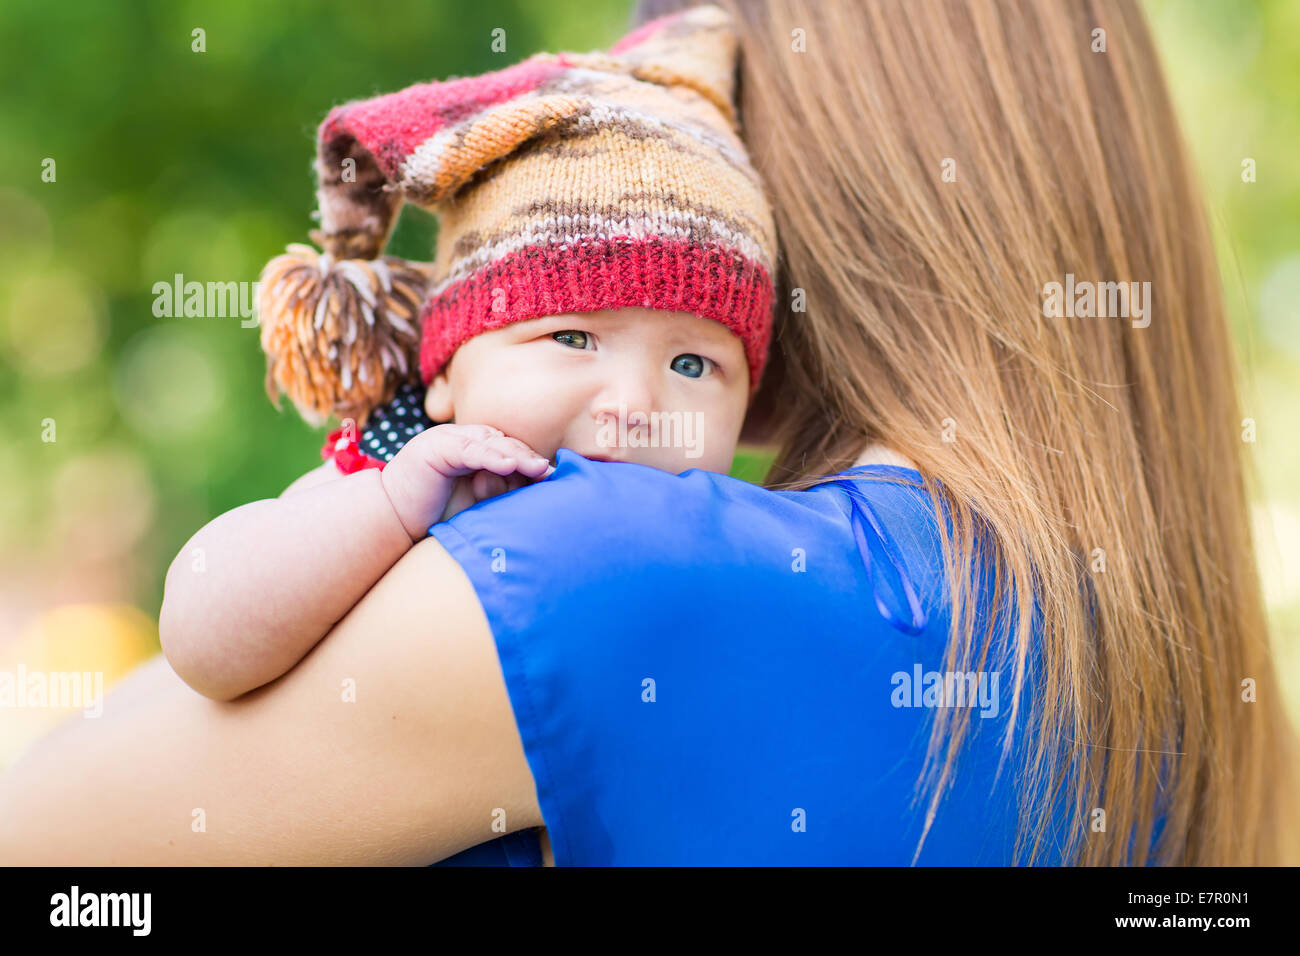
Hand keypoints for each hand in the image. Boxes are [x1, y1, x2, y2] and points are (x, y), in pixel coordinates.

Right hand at [379, 424, 551, 540]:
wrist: (392, 518)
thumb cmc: (433, 514)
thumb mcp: (475, 502)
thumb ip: (500, 492)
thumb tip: (535, 493)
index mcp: (473, 448)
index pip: (509, 449)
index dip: (530, 462)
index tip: (554, 477)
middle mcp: (462, 439)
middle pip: (504, 442)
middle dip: (528, 458)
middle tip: (551, 472)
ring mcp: (447, 439)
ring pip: (490, 443)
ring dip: (516, 455)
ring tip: (538, 468)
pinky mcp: (435, 448)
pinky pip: (469, 450)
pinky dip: (490, 457)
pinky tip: (509, 466)